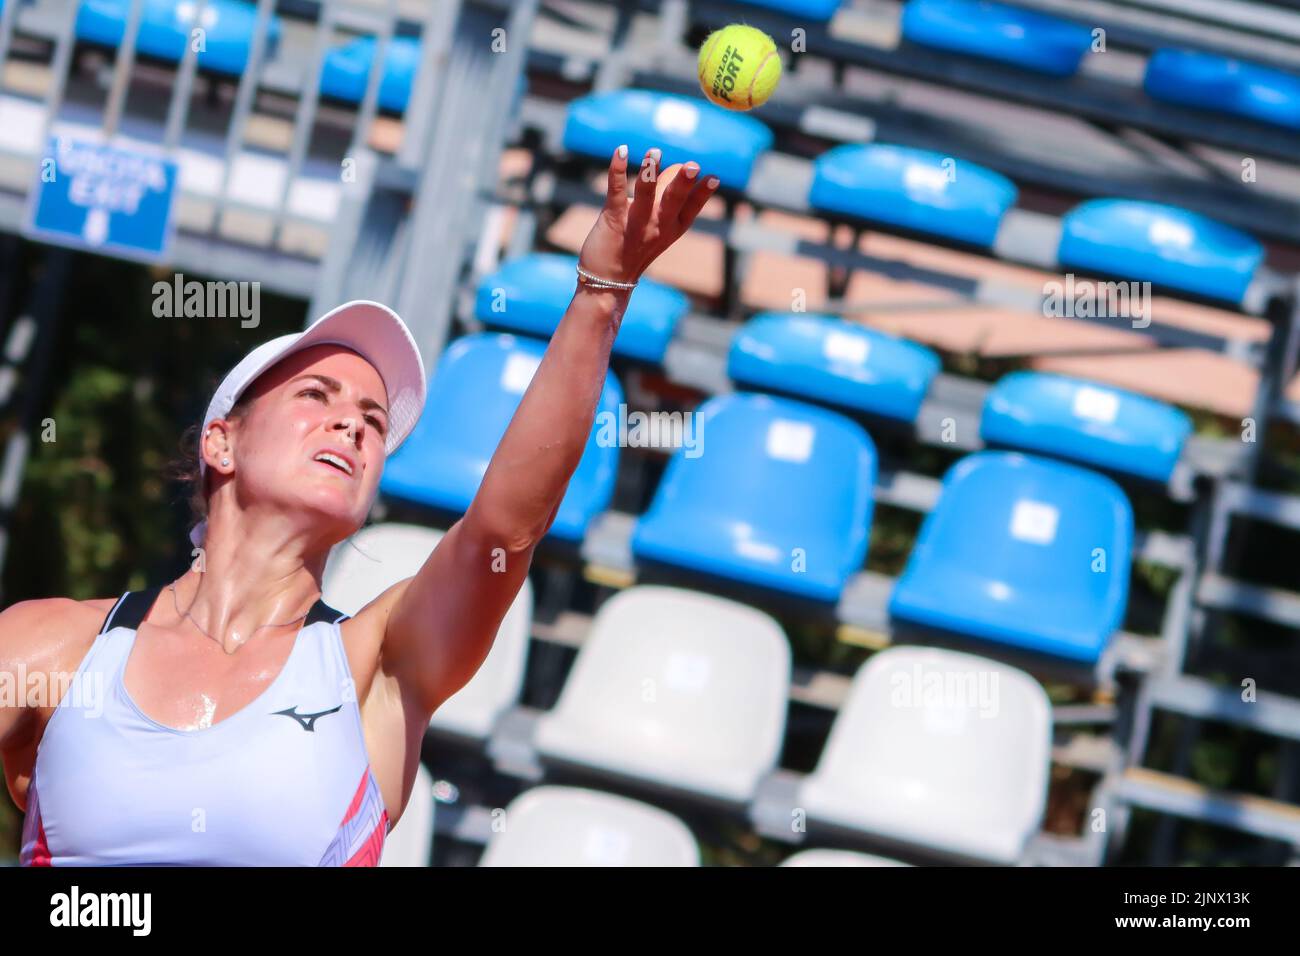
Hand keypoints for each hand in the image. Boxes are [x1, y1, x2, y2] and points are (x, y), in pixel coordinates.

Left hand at [577, 145, 718, 285]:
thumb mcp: (658, 231)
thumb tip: (677, 171)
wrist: (606, 282)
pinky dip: (617, 169)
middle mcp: (657, 226)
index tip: (713, 178)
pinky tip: (621, 150)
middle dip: (683, 182)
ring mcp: (635, 222)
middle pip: (674, 200)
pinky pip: (617, 190)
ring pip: (646, 192)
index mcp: (672, 229)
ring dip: (650, 170)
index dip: (702, 193)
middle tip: (693, 167)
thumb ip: (668, 203)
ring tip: (655, 151)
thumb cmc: (633, 251)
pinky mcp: (613, 218)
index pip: (692, 208)